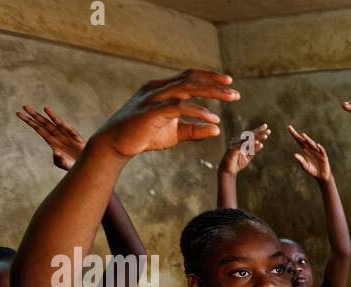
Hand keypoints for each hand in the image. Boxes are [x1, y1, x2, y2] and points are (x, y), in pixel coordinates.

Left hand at [16, 105, 84, 169]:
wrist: (85, 166)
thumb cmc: (71, 165)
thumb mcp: (62, 164)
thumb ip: (58, 159)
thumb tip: (55, 152)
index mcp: (52, 141)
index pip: (38, 129)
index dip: (29, 121)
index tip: (18, 113)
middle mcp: (58, 136)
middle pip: (45, 124)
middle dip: (35, 115)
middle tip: (25, 106)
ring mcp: (68, 137)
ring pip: (58, 125)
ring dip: (52, 117)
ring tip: (45, 108)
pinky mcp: (78, 140)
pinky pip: (73, 133)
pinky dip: (69, 130)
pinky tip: (65, 126)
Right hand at [91, 69, 235, 158]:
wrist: (115, 145)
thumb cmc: (144, 137)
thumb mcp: (174, 133)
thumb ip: (194, 130)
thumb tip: (216, 129)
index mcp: (161, 89)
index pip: (188, 77)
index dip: (209, 77)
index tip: (228, 83)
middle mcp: (157, 89)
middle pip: (191, 79)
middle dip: (215, 84)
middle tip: (235, 92)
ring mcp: (153, 99)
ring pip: (187, 88)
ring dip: (211, 93)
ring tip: (231, 99)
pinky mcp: (151, 113)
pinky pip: (179, 108)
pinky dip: (198, 112)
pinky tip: (213, 119)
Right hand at [220, 122, 269, 174]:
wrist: (228, 171)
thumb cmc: (237, 162)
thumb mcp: (248, 156)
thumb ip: (253, 150)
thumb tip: (261, 144)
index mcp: (241, 141)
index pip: (251, 135)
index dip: (258, 130)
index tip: (266, 126)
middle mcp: (238, 141)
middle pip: (250, 135)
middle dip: (259, 132)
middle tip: (268, 131)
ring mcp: (235, 145)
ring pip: (247, 139)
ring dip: (257, 137)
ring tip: (265, 136)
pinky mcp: (233, 150)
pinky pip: (243, 146)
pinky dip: (250, 144)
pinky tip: (257, 142)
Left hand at [287, 124, 331, 180]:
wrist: (321, 175)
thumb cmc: (312, 170)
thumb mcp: (305, 166)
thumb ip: (301, 161)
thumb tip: (295, 155)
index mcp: (305, 150)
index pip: (299, 140)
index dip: (294, 134)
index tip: (289, 127)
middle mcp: (311, 148)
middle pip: (304, 140)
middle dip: (298, 135)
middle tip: (290, 128)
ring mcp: (317, 151)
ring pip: (312, 144)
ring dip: (308, 140)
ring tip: (303, 135)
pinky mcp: (324, 156)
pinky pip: (322, 151)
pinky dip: (320, 148)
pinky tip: (317, 145)